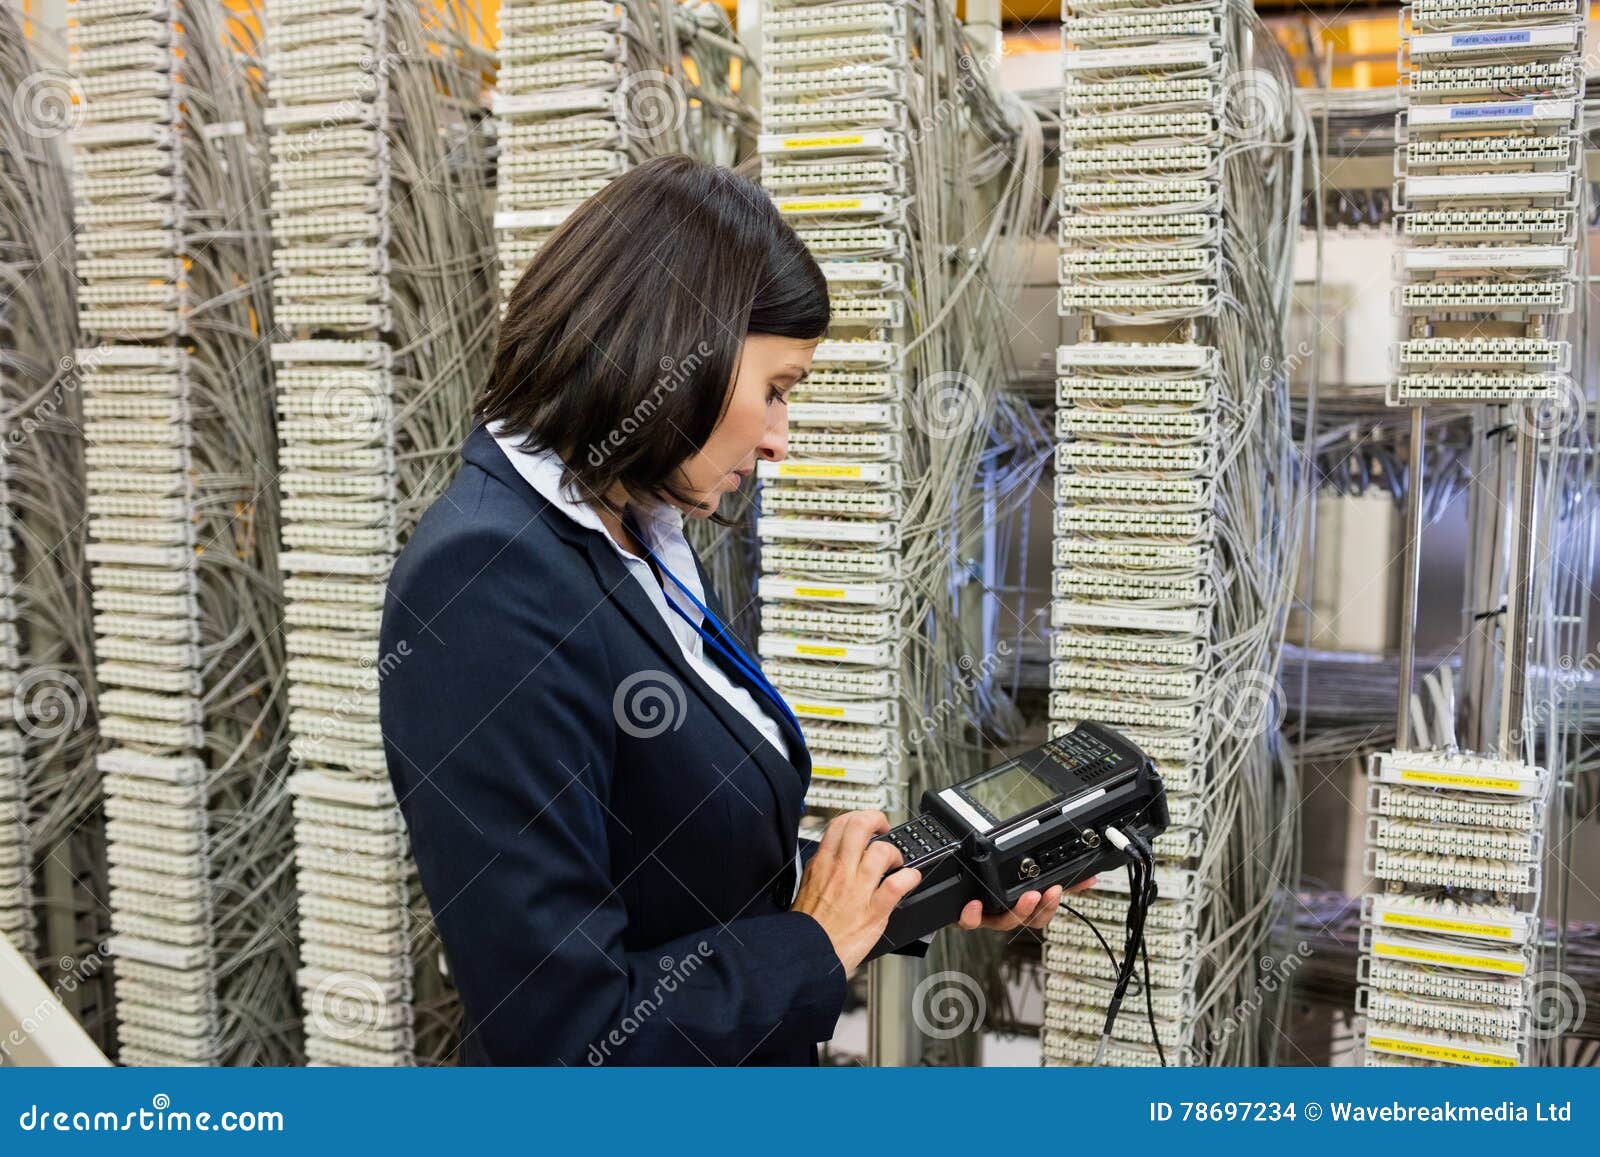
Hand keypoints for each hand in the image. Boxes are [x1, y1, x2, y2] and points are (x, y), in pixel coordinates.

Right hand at [791, 810, 919, 977]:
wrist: (808, 955)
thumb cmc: (808, 927)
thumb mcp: (807, 887)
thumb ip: (822, 869)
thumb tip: (832, 856)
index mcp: (822, 865)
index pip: (840, 824)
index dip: (858, 817)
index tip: (867, 823)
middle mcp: (840, 872)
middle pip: (860, 826)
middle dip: (877, 820)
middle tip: (884, 830)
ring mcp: (858, 890)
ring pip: (882, 851)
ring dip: (895, 853)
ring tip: (896, 862)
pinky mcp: (874, 911)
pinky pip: (897, 884)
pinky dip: (910, 877)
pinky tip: (911, 879)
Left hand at [955, 875, 1096, 932]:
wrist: (956, 901)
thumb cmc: (991, 893)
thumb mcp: (1022, 884)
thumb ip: (1050, 881)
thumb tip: (1088, 877)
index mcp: (1020, 908)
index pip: (1044, 912)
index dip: (1056, 903)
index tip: (1064, 887)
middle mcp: (1006, 915)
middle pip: (1029, 920)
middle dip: (1043, 907)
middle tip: (1049, 892)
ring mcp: (987, 917)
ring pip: (1004, 922)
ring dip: (1018, 911)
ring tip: (1027, 897)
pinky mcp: (966, 917)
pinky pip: (969, 922)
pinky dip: (972, 916)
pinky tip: (975, 905)